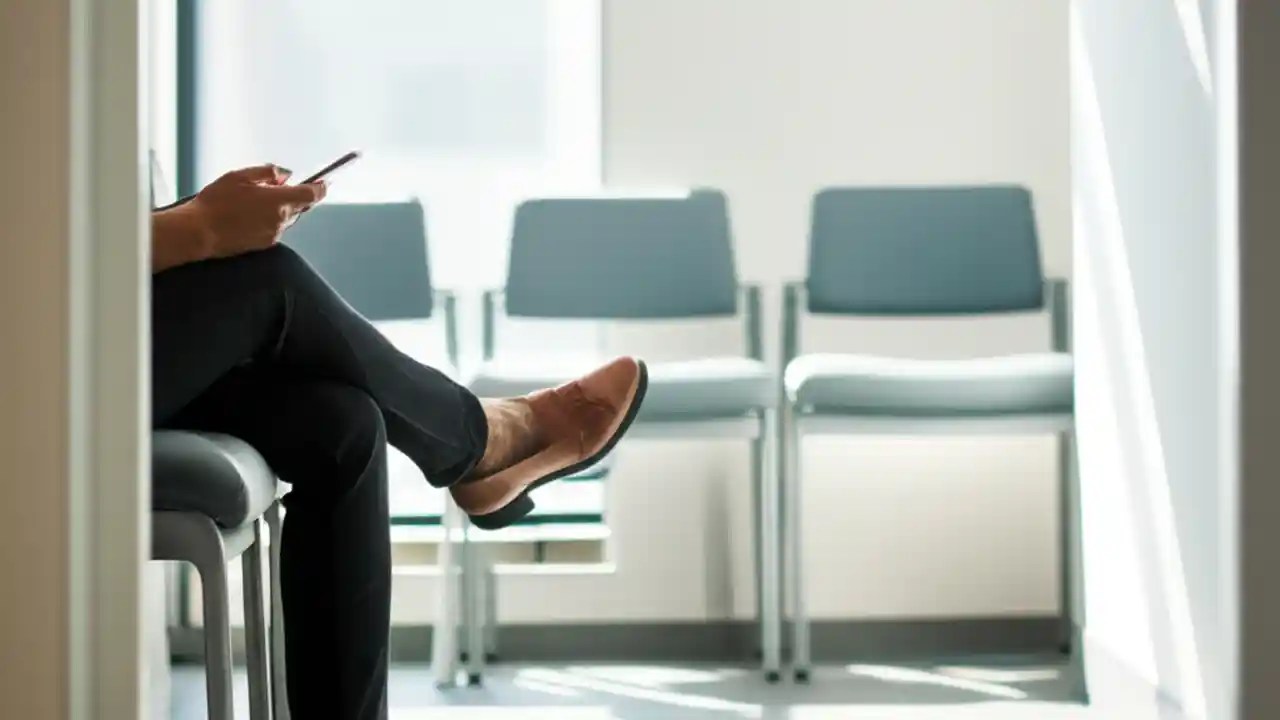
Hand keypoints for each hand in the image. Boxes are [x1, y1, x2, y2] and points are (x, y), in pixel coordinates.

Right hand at [183, 164, 326, 258]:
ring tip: (254, 201)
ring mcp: (274, 234)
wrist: (199, 232)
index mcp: (278, 201)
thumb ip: (268, 172)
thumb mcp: (240, 176)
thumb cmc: (216, 202)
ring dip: (280, 208)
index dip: (321, 187)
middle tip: (275, 186)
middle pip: (301, 206)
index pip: (312, 194)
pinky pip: (276, 228)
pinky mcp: (265, 244)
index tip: (325, 181)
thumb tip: (285, 175)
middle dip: (294, 195)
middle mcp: (281, 219)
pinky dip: (270, 219)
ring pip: (287, 217)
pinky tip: (249, 215)